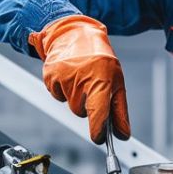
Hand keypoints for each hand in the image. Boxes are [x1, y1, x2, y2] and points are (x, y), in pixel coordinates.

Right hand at [29, 15, 130, 143]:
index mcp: (100, 79)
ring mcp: (63, 77)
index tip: (99, 138)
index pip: (98, 113)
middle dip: (86, 105)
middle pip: (81, 112)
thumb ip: (119, 111)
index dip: (98, 130)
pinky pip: (57, 95)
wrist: (75, 35)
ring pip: (69, 105)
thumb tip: (122, 135)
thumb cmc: (99, 59)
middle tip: (90, 86)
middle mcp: (81, 78)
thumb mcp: (116, 81)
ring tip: (80, 78)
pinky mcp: (50, 75)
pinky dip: (62, 90)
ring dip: (75, 97)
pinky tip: (68, 76)